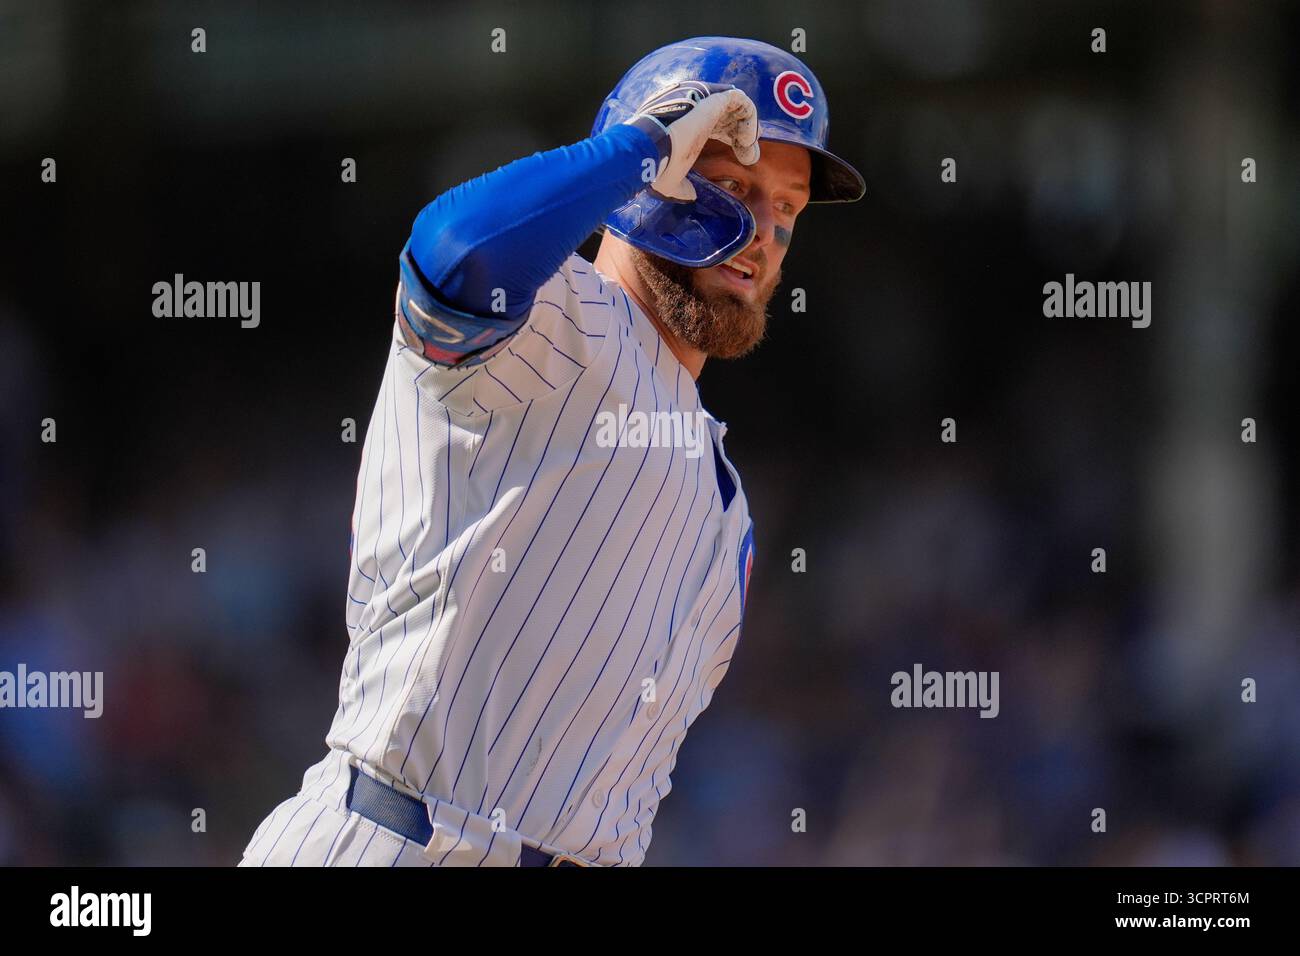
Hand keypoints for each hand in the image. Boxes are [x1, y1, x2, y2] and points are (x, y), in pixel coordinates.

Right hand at [629, 81, 758, 200]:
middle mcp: (691, 104)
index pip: (710, 121)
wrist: (649, 152)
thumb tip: (689, 195)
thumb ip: (681, 187)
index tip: (740, 155)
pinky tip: (747, 139)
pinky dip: (749, 118)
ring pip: (734, 105)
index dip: (728, 136)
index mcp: (681, 120)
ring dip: (746, 126)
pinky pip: (740, 100)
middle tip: (750, 155)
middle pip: (725, 113)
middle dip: (740, 132)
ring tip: (749, 149)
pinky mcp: (712, 98)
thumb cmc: (655, 165)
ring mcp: (702, 98)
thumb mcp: (668, 181)